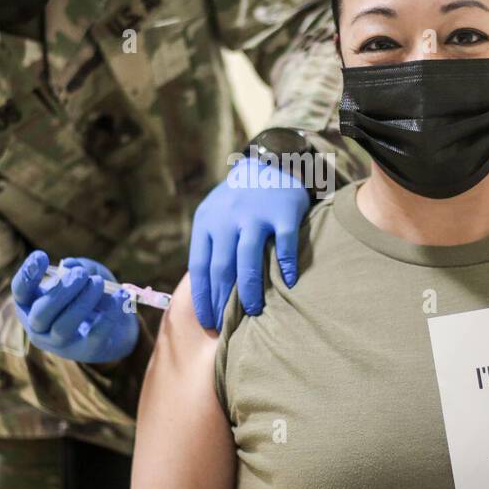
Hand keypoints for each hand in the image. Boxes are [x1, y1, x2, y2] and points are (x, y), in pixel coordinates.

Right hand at [11, 251, 138, 362]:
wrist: (117, 326)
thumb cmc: (91, 295)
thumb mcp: (85, 275)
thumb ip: (77, 267)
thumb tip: (70, 265)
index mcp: (32, 304)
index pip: (20, 291)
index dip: (27, 275)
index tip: (42, 255)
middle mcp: (39, 327)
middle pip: (40, 314)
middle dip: (61, 292)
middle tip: (80, 274)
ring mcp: (60, 344)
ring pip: (63, 327)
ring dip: (82, 302)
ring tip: (98, 283)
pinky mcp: (86, 352)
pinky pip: (94, 337)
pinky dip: (108, 316)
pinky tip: (120, 296)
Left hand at [189, 158, 308, 329]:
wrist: (267, 165)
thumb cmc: (238, 202)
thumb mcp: (215, 216)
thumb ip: (210, 246)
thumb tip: (203, 291)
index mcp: (206, 222)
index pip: (200, 267)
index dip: (203, 297)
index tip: (207, 321)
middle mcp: (227, 218)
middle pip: (222, 268)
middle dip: (222, 301)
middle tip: (227, 324)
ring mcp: (255, 214)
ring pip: (248, 261)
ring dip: (250, 291)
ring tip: (253, 311)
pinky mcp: (282, 213)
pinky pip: (284, 246)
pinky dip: (286, 267)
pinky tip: (287, 284)